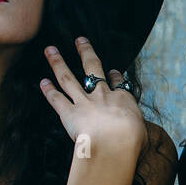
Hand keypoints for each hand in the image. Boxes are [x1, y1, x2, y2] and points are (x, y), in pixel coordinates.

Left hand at [40, 37, 145, 159]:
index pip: (118, 81)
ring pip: (68, 78)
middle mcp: (102, 95)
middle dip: (85, 52)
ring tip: (50, 50)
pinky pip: (57, 99)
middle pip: (92, 67)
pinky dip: (49, 91)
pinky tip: (43, 82)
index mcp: (122, 99)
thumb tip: (139, 136)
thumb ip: (137, 130)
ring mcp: (84, 102)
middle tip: (79, 40)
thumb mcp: (143, 134)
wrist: (114, 144)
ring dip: (58, 63)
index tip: (112, 71)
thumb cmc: (132, 142)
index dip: (114, 75)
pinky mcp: (69, 114)